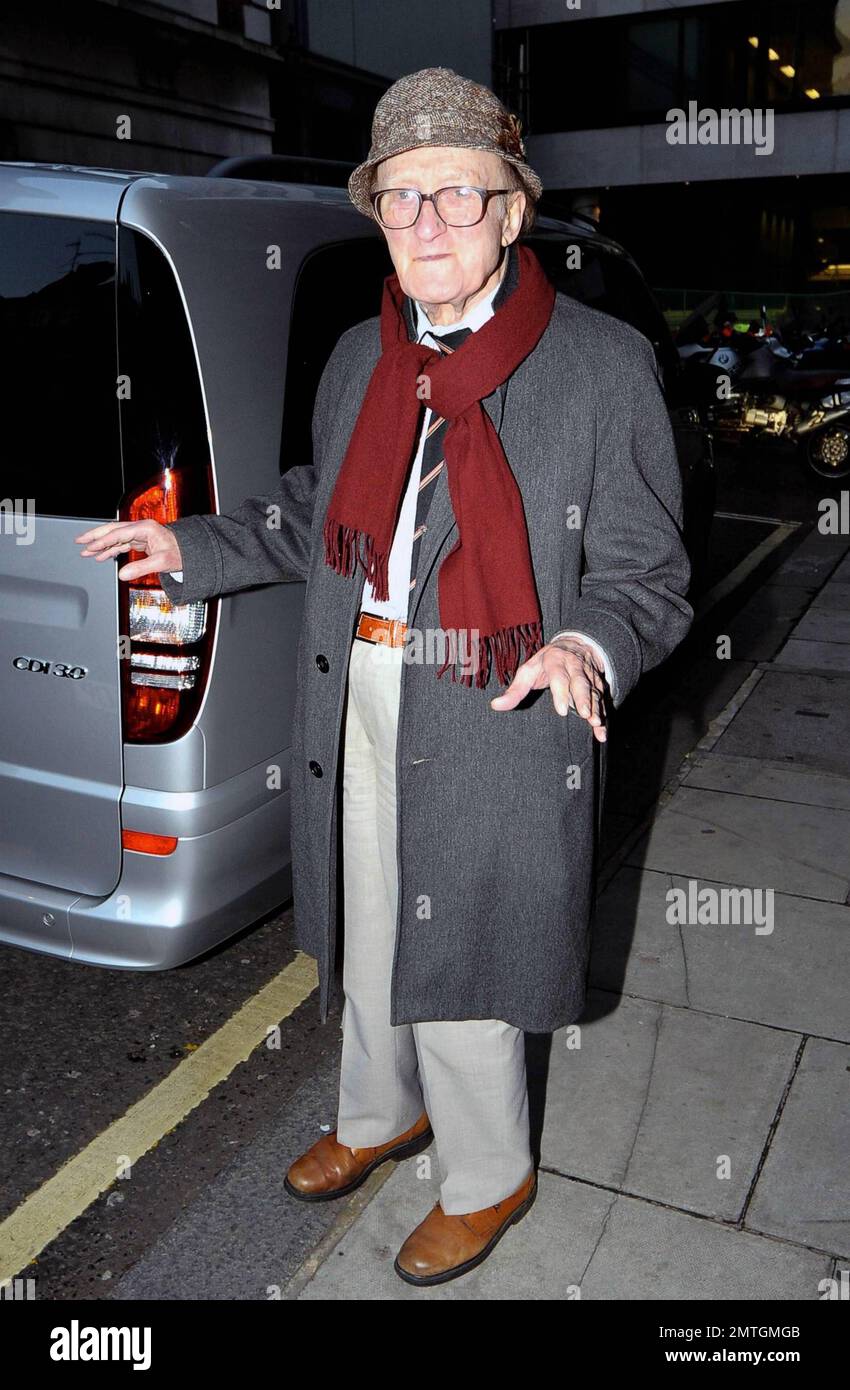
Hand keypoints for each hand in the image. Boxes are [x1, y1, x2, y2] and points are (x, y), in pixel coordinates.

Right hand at [74, 519, 181, 582]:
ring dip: (101, 544)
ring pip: (115, 537)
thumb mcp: (162, 562)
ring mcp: (140, 534)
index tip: (90, 547)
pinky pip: (121, 543)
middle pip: (112, 530)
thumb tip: (122, 575)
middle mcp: (141, 528)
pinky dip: (110, 549)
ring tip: (86, 552)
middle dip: (95, 536)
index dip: (103, 541)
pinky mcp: (140, 541)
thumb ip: (141, 568)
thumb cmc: (181, 553)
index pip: (118, 534)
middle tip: (80, 542)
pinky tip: (101, 556)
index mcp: (145, 529)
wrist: (192, 552)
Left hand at [490, 636, 607, 741]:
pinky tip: (602, 733)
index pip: (559, 676)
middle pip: (581, 683)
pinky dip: (603, 716)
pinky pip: (602, 700)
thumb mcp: (528, 671)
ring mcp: (588, 675)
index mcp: (555, 661)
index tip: (562, 711)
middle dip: (584, 699)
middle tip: (585, 715)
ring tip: (596, 724)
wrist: (575, 645)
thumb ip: (514, 690)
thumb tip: (495, 706)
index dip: (562, 692)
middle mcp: (575, 666)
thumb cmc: (546, 663)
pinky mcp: (598, 684)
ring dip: (596, 708)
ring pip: (594, 691)